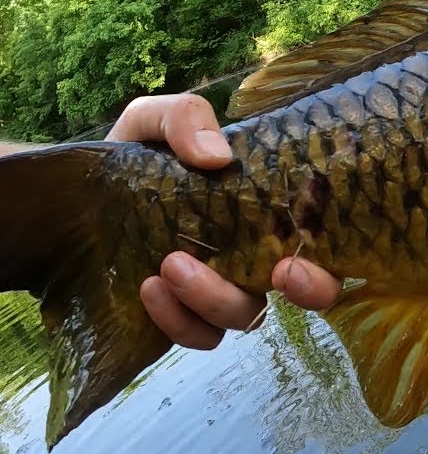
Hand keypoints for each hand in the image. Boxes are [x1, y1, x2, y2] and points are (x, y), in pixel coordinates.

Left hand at [106, 94, 342, 348]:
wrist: (71, 198)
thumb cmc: (133, 156)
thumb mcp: (154, 121)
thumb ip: (185, 117)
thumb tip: (218, 158)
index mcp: (269, 208)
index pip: (326, 240)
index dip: (329, 262)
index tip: (300, 258)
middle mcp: (258, 253)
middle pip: (309, 289)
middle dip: (309, 290)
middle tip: (278, 274)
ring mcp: (223, 288)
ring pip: (247, 316)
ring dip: (217, 297)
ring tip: (169, 264)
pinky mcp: (183, 316)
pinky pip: (199, 336)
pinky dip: (179, 321)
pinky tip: (149, 287)